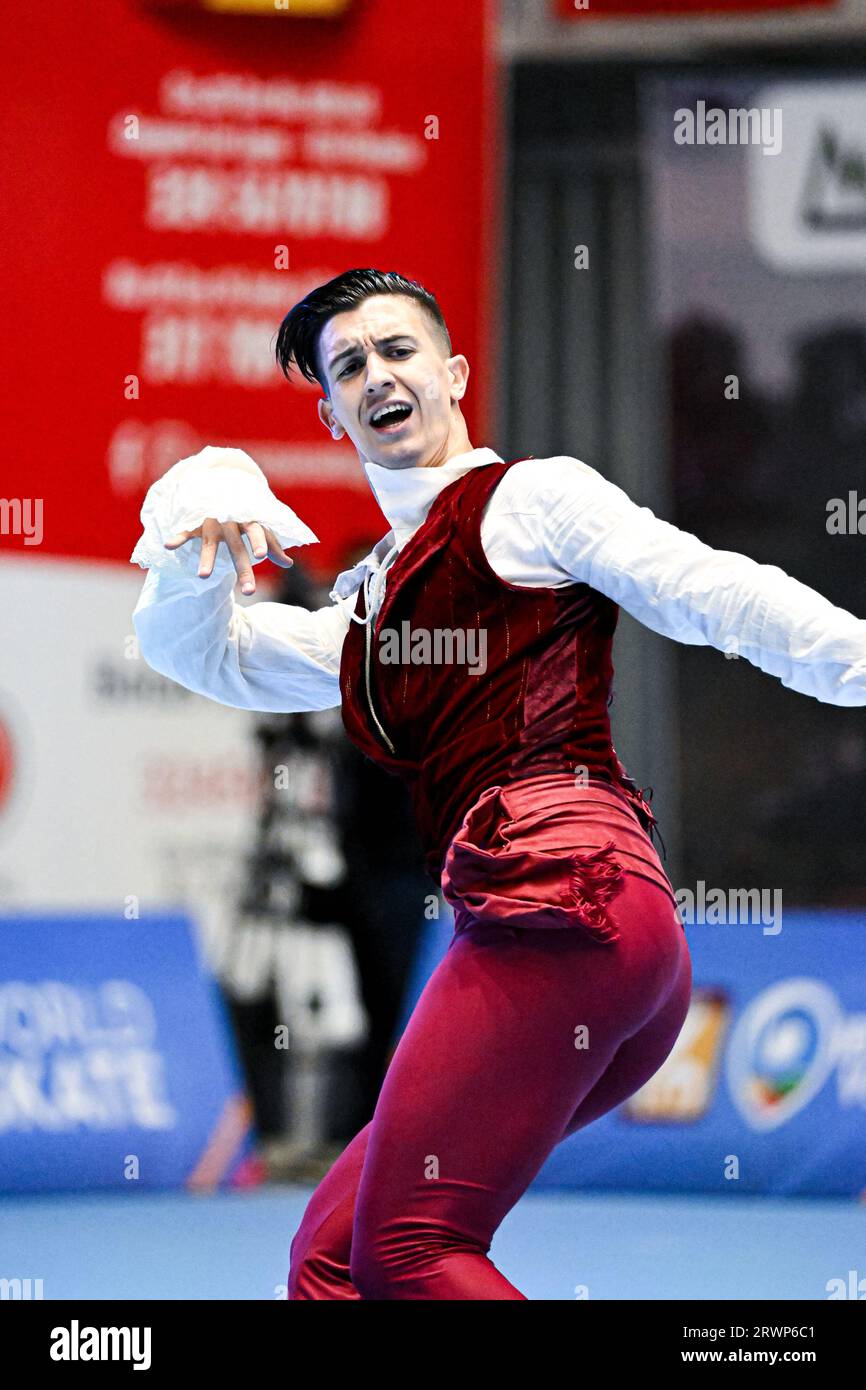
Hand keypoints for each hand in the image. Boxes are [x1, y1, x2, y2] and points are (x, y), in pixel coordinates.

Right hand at [163, 519, 293, 594]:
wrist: (218, 483)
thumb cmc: (242, 511)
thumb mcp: (258, 524)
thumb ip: (272, 544)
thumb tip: (289, 564)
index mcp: (249, 521)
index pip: (257, 533)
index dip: (259, 543)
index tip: (262, 555)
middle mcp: (231, 522)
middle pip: (237, 547)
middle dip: (243, 568)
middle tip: (249, 592)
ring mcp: (211, 522)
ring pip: (210, 543)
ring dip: (207, 559)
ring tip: (204, 578)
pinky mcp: (194, 522)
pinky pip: (186, 531)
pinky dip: (177, 537)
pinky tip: (168, 546)